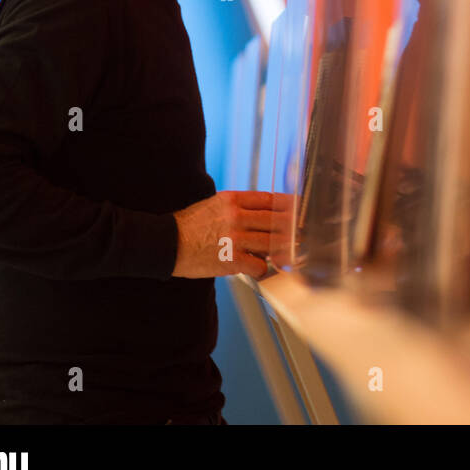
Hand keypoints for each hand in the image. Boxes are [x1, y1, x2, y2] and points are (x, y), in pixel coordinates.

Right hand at [171, 190, 293, 277]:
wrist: (165, 244)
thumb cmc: (191, 225)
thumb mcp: (216, 204)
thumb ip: (242, 206)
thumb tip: (268, 212)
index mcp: (234, 200)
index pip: (272, 199)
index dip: (291, 206)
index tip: (301, 212)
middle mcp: (236, 216)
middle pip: (277, 220)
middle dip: (295, 230)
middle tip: (304, 236)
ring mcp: (234, 238)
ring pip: (273, 243)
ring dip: (285, 250)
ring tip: (290, 254)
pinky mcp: (230, 260)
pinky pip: (259, 265)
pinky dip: (264, 268)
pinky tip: (261, 269)